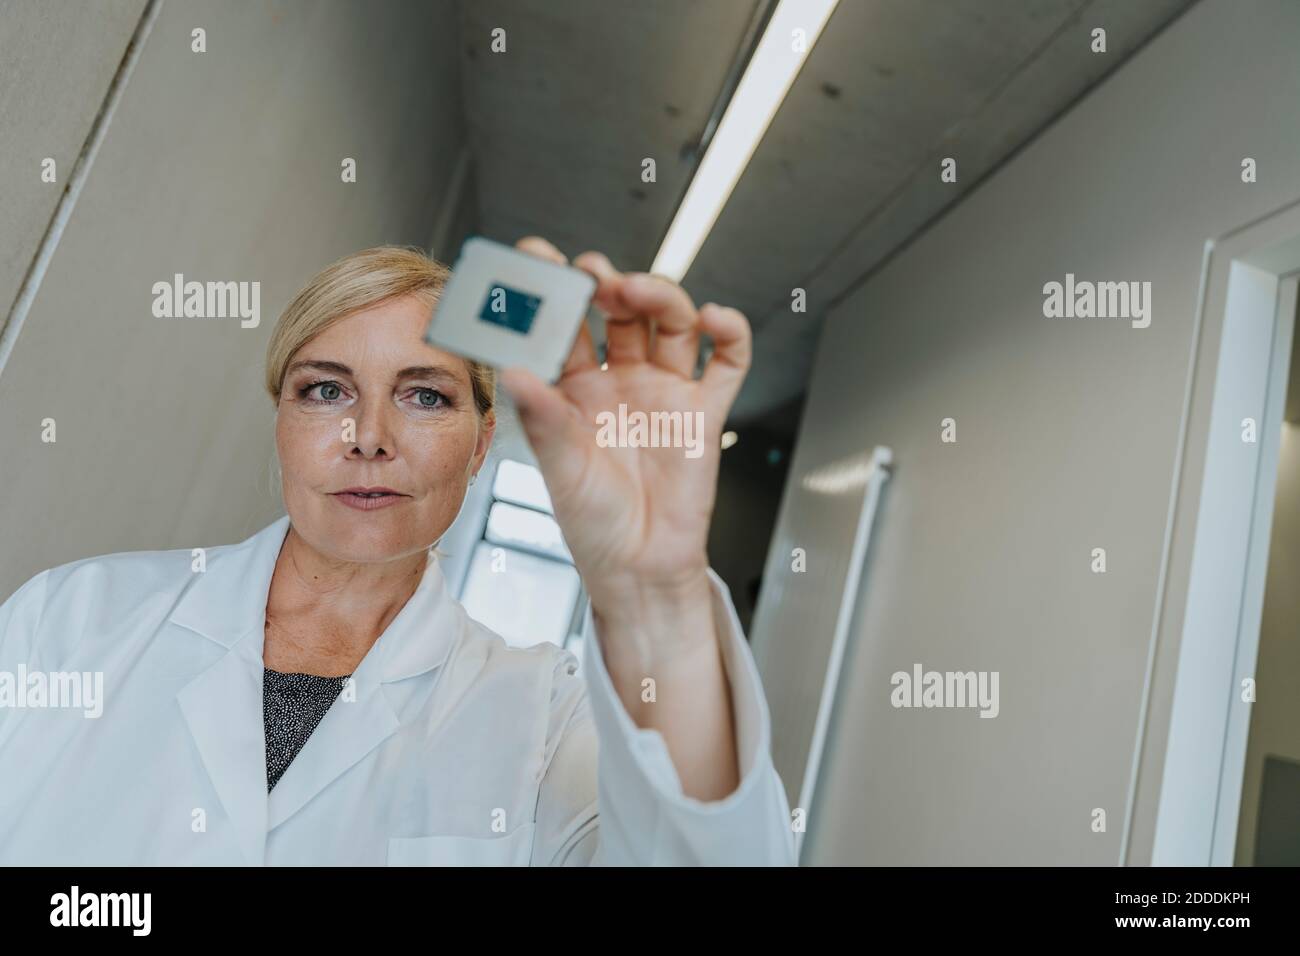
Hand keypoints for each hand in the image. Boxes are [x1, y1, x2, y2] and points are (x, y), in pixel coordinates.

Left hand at [498, 236, 750, 652]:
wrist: (639, 568)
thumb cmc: (593, 522)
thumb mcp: (559, 469)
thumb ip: (543, 418)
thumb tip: (516, 370)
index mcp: (574, 389)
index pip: (563, 324)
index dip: (552, 290)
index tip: (535, 257)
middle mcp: (620, 380)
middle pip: (621, 311)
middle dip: (608, 283)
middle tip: (592, 274)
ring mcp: (664, 391)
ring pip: (670, 323)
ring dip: (658, 296)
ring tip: (638, 290)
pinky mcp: (704, 411)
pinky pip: (726, 361)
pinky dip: (728, 333)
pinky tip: (715, 319)